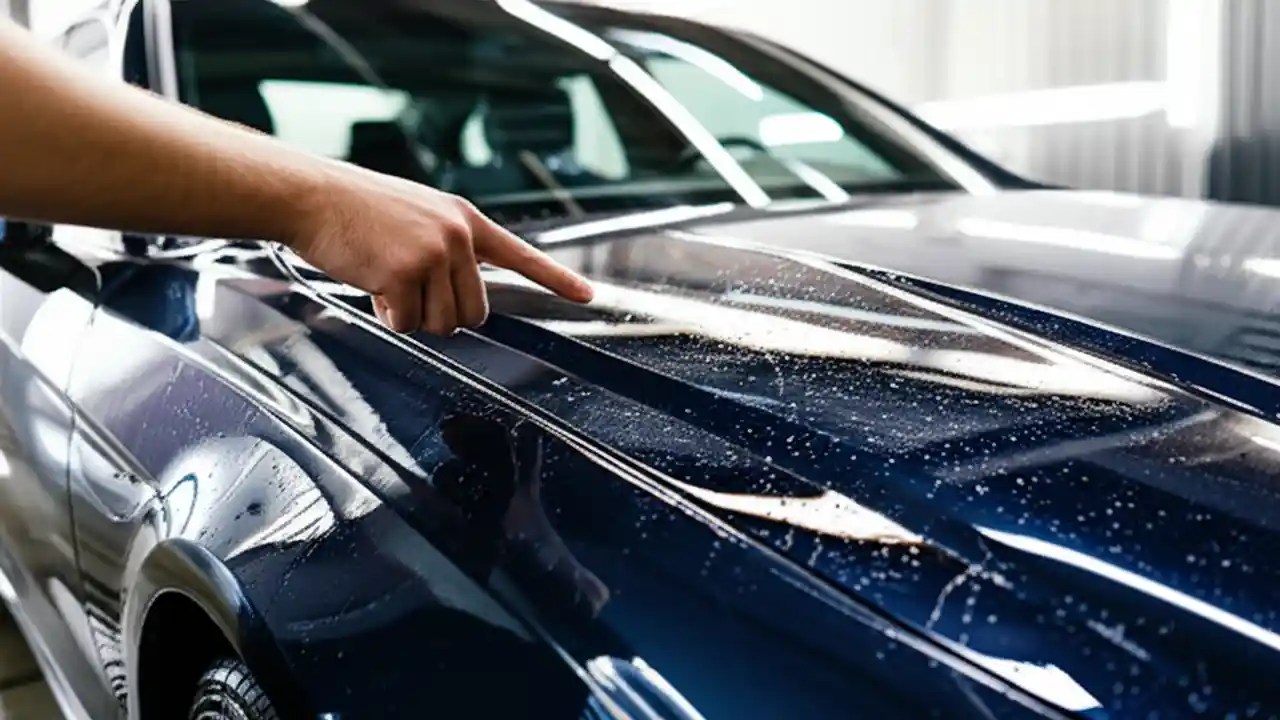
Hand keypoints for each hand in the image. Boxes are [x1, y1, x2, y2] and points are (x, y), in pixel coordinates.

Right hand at [284, 165, 592, 334]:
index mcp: (464, 219)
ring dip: (413, 316)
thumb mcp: (417, 216)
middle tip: (409, 290)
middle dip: (442, 312)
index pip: (520, 254)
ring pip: (443, 323)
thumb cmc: (356, 209)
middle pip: (474, 311)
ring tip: (386, 279)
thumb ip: (448, 248)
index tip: (588, 295)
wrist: (312, 195)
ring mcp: (433, 254)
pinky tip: (371, 284)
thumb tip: (460, 298)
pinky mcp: (404, 273)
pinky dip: (388, 315)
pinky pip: (408, 324)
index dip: (556, 279)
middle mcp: (457, 236)